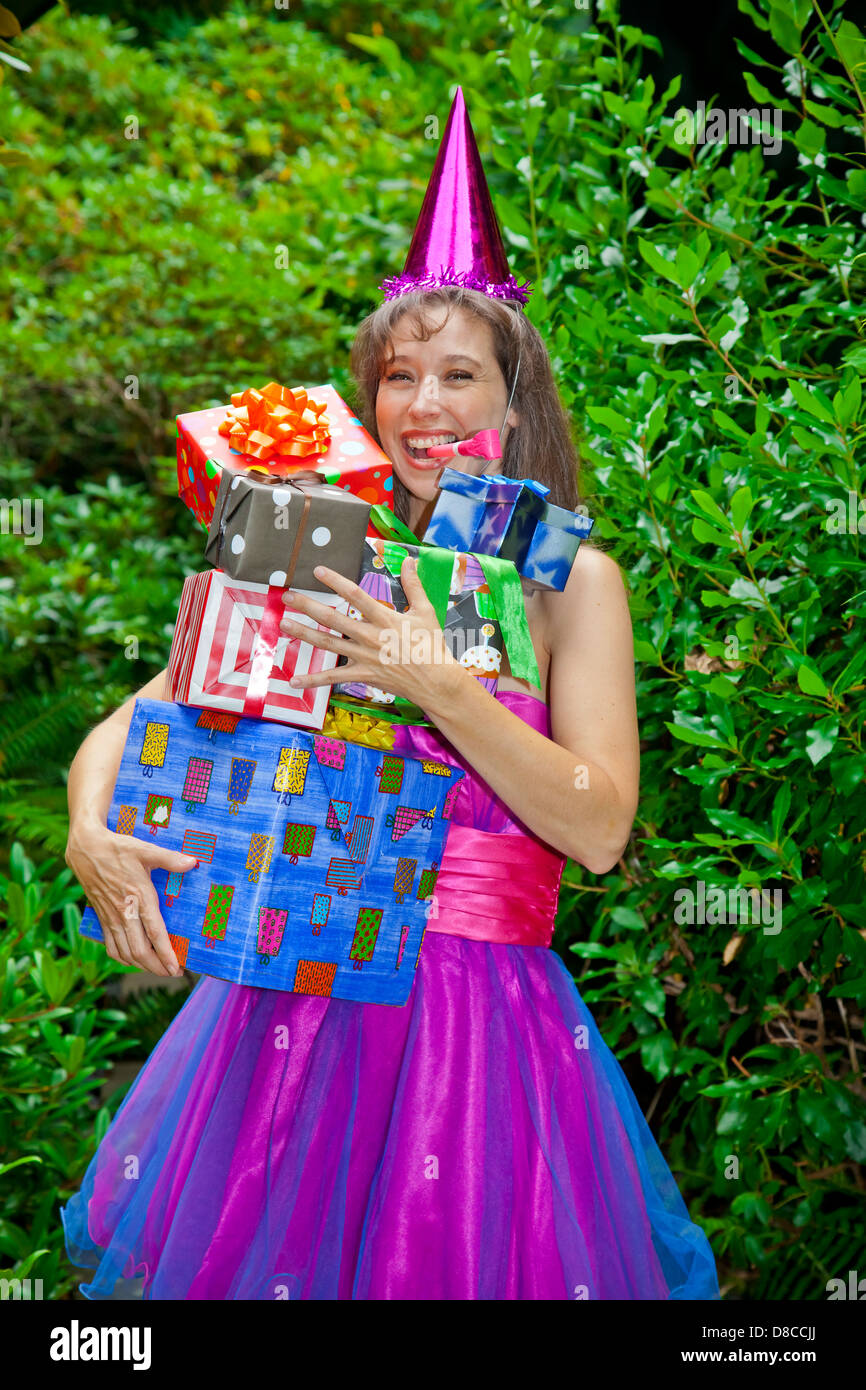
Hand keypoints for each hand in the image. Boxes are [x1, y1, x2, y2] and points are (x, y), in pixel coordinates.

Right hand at [65, 824, 199, 977]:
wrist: (86, 849)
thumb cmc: (118, 848)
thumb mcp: (145, 849)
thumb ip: (169, 859)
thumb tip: (193, 862)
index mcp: (138, 896)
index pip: (154, 932)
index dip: (166, 953)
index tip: (177, 967)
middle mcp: (124, 912)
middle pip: (140, 950)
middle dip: (158, 967)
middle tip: (174, 973)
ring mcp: (111, 917)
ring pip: (126, 952)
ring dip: (143, 966)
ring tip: (159, 970)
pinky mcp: (102, 918)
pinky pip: (111, 947)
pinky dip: (123, 959)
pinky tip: (133, 961)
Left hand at [279, 560, 464, 714]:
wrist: (436, 680)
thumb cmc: (432, 644)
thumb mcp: (426, 611)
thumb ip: (413, 585)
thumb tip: (409, 560)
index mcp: (385, 618)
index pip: (356, 595)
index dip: (336, 581)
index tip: (317, 570)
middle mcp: (370, 636)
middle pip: (333, 618)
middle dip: (308, 605)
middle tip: (287, 596)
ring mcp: (364, 657)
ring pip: (327, 644)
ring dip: (303, 633)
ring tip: (283, 624)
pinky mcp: (362, 675)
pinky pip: (332, 678)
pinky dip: (312, 680)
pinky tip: (294, 681)